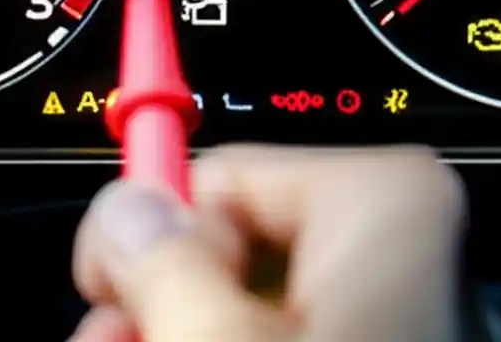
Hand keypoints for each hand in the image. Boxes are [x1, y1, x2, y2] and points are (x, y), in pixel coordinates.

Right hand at [71, 145, 466, 341]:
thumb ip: (163, 266)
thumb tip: (128, 215)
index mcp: (382, 198)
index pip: (220, 174)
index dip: (149, 234)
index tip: (104, 290)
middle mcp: (397, 237)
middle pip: (227, 244)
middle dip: (160, 301)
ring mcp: (393, 306)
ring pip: (246, 298)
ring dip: (177, 332)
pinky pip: (285, 331)